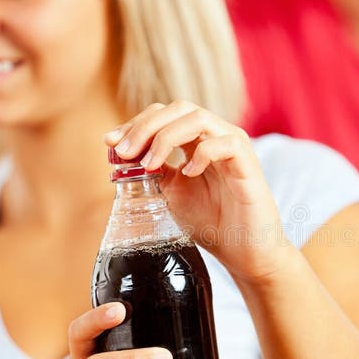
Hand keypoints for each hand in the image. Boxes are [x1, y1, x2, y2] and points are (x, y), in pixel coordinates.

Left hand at [104, 101, 290, 282]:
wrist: (242, 250)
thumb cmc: (211, 221)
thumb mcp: (171, 193)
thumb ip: (153, 171)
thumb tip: (120, 155)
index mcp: (196, 140)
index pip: (163, 114)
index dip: (135, 124)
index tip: (110, 144)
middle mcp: (215, 135)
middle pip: (178, 108)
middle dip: (146, 126)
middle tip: (124, 152)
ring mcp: (233, 146)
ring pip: (198, 118)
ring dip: (166, 137)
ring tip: (151, 164)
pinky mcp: (248, 163)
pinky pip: (224, 143)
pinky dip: (201, 154)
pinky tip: (188, 174)